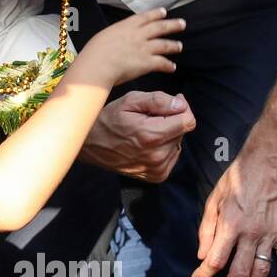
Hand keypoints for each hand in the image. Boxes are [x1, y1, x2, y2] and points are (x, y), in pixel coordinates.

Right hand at [77, 8, 185, 87]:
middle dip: (172, 25)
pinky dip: (168, 65)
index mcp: (126, 26)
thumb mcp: (103, 36)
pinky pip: (162, 63)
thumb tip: (117, 39)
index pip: (145, 17)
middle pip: (160, 27)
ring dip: (173, 45)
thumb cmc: (94, 53)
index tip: (163, 11)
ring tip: (179, 46)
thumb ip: (114, 36)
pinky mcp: (147, 63)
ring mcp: (144, 48)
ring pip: (164, 44)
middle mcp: (138, 35)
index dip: (156, 14)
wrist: (98, 65)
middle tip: (182, 24)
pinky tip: (172, 67)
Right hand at [78, 89, 195, 181]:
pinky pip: (172, 157)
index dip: (181, 108)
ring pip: (177, 144)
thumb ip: (158, 100)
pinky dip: (164, 148)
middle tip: (149, 118)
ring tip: (145, 131)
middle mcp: (156, 156)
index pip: (188, 121)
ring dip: (167, 135)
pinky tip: (147, 144)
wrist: (88, 144)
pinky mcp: (155, 176)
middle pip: (182, 132)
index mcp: (151, 135)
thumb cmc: (108, 119)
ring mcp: (156, 169)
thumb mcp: (129, 101)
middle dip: (171, 121)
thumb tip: (181, 105)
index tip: (170, 103)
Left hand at [193, 148, 276, 276]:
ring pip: (261, 272)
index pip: (216, 260)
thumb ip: (207, 230)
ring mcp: (270, 236)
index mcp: (230, 226)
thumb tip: (203, 256)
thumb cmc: (236, 180)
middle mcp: (251, 235)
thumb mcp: (213, 200)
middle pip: (239, 272)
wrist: (268, 165)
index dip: (205, 273)